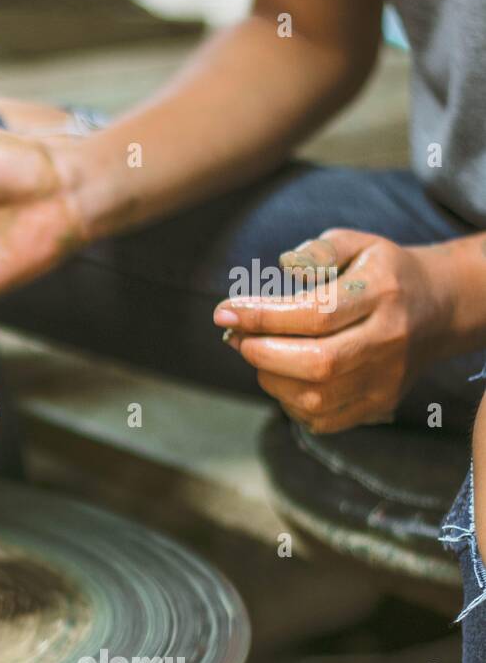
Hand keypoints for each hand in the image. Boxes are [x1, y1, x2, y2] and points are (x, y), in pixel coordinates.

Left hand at [214, 229, 452, 432]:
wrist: (439, 309)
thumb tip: (283, 267)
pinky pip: (322, 419)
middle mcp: (389, 339)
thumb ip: (318, 251)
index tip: (224, 312)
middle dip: (261, 353)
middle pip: (317, 363)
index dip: (262, 317)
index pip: (316, 314)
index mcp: (383, 293)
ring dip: (269, 378)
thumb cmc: (382, 273)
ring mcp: (386, 378)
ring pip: (315, 397)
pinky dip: (288, 403)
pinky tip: (281, 377)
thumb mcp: (356, 243)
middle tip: (236, 337)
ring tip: (257, 353)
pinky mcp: (379, 404)